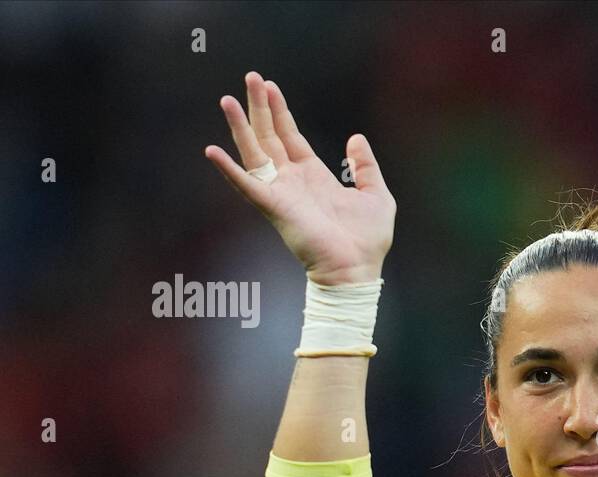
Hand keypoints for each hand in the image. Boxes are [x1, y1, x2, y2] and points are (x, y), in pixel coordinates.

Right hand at [204, 72, 395, 284]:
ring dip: (240, 126)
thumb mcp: (376, 195)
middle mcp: (293, 181)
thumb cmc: (367, 240)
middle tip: (250, 77)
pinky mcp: (274, 207)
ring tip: (227, 99)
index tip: (270, 86)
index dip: (280, 112)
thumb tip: (356, 138)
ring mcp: (281, 193)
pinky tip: (212, 151)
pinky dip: (228, 169)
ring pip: (254, 152)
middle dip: (260, 107)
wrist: (357, 270)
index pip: (291, 137)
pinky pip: (247, 185)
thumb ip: (365, 166)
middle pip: (269, 136)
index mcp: (314, 177)